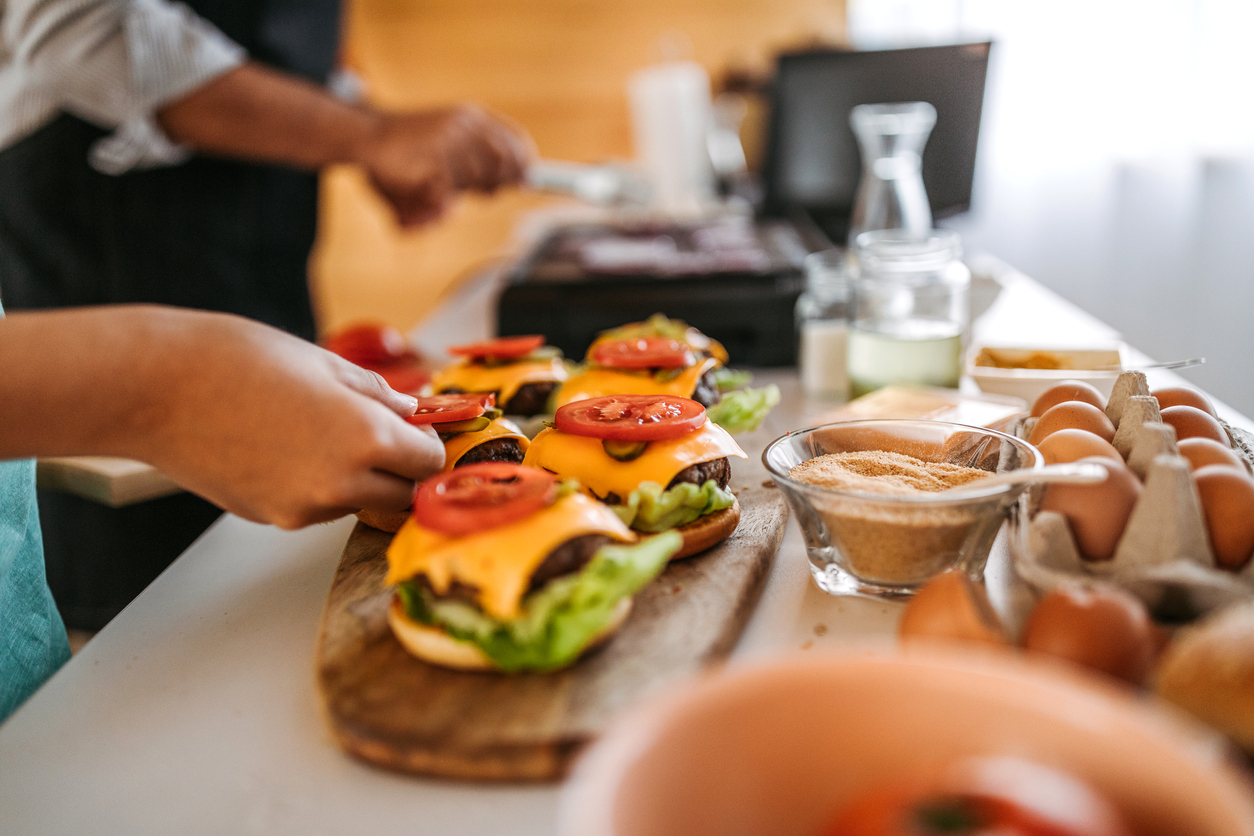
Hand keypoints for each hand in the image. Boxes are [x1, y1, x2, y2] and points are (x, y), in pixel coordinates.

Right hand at [128, 310, 444, 528]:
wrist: (156, 389)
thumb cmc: (237, 361)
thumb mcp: (324, 363)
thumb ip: (377, 394)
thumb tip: (411, 410)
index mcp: (365, 437)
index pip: (428, 461)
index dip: (428, 443)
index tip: (419, 428)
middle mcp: (341, 483)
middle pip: (402, 495)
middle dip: (401, 470)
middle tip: (382, 436)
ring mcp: (305, 508)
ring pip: (357, 503)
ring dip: (358, 478)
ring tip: (318, 434)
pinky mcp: (272, 518)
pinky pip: (316, 507)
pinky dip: (317, 486)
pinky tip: (285, 449)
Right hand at [355, 105, 534, 226]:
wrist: (368, 136)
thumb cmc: (412, 146)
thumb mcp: (452, 143)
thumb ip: (484, 158)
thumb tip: (524, 179)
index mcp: (472, 116)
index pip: (513, 140)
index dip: (524, 163)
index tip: (526, 180)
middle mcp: (463, 123)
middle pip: (502, 163)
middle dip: (498, 183)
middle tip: (483, 192)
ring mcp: (446, 140)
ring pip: (476, 179)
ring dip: (463, 189)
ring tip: (443, 182)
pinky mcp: (429, 159)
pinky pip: (450, 190)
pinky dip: (442, 195)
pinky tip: (427, 184)